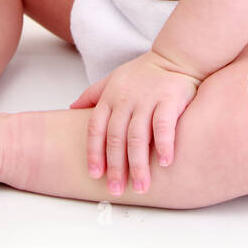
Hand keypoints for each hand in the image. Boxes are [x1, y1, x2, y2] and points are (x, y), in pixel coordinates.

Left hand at [68, 49, 201, 194]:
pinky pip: (164, 125)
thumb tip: (71, 108)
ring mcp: (148, 99)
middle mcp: (126, 99)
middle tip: (116, 190)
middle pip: (116, 138)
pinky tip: (165, 163)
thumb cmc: (143, 73)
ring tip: (141, 187)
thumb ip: (93, 95)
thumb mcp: (113, 79)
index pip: (96, 129)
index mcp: (110, 97)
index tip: (95, 175)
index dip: (94, 153)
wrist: (176, 56)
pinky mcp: (170, 99)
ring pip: (138, 136)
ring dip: (138, 165)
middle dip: (115, 167)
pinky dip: (163, 145)